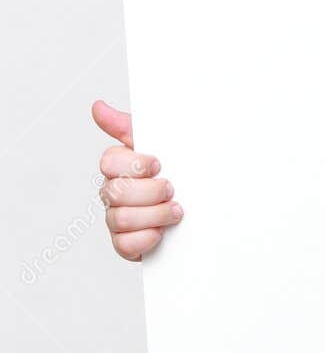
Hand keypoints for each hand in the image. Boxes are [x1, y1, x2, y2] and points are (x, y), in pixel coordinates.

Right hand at [92, 98, 183, 261]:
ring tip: (176, 211)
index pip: (109, 161)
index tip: (158, 164)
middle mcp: (113, 193)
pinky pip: (125, 244)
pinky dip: (148, 238)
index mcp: (119, 168)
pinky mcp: (125, 244)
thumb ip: (127, 127)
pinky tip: (163, 231)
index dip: (135, 164)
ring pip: (121, 218)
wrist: (197, 212)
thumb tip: (99, 107)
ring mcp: (116, 219)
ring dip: (156, 215)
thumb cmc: (173, 175)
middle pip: (116, 191)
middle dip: (151, 191)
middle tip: (171, 189)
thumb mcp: (158, 146)